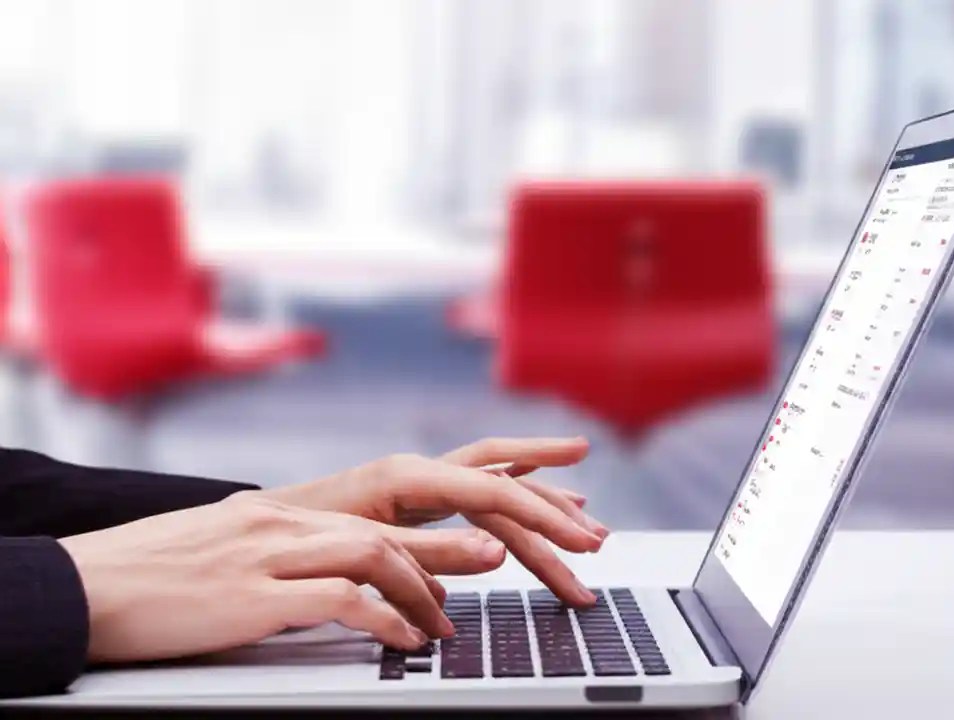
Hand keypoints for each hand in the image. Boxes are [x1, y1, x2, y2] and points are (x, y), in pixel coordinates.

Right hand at [60, 494, 454, 663]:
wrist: (84, 585)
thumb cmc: (153, 577)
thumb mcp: (227, 553)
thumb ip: (283, 558)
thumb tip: (331, 583)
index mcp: (280, 514)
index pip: (373, 517)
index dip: (427, 534)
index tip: (465, 554)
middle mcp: (282, 523)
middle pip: (388, 529)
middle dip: (450, 551)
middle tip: (499, 566)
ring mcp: (268, 555)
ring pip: (374, 554)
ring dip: (424, 590)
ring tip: (448, 623)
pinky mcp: (251, 595)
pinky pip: (339, 600)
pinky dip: (382, 620)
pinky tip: (403, 641)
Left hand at [256, 437, 607, 606]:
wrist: (237, 537)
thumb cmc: (287, 540)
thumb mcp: (356, 548)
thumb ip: (429, 552)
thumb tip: (497, 555)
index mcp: (409, 476)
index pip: (497, 492)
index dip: (545, 519)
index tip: (582, 543)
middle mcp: (421, 472)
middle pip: (506, 490)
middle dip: (555, 519)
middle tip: (600, 547)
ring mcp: (419, 483)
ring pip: (499, 490)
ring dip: (546, 507)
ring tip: (591, 527)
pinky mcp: (414, 499)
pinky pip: (481, 488)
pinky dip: (519, 485)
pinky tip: (546, 483)